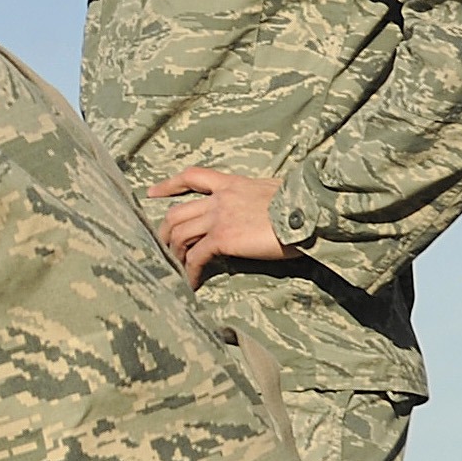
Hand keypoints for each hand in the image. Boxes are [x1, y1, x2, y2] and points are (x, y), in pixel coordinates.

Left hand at [146, 165, 286, 284]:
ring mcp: (219, 217)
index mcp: (232, 183)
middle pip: (176, 213)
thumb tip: (253, 210)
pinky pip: (195, 257)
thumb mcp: (273, 191)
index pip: (193, 176)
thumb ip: (254, 197)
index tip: (152, 193)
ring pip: (180, 235)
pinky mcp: (223, 238)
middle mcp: (220, 198)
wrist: (309, 212)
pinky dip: (189, 272)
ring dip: (174, 254)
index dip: (169, 185)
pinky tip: (190, 284)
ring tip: (177, 270)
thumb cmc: (300, 205)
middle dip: (164, 233)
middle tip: (162, 249)